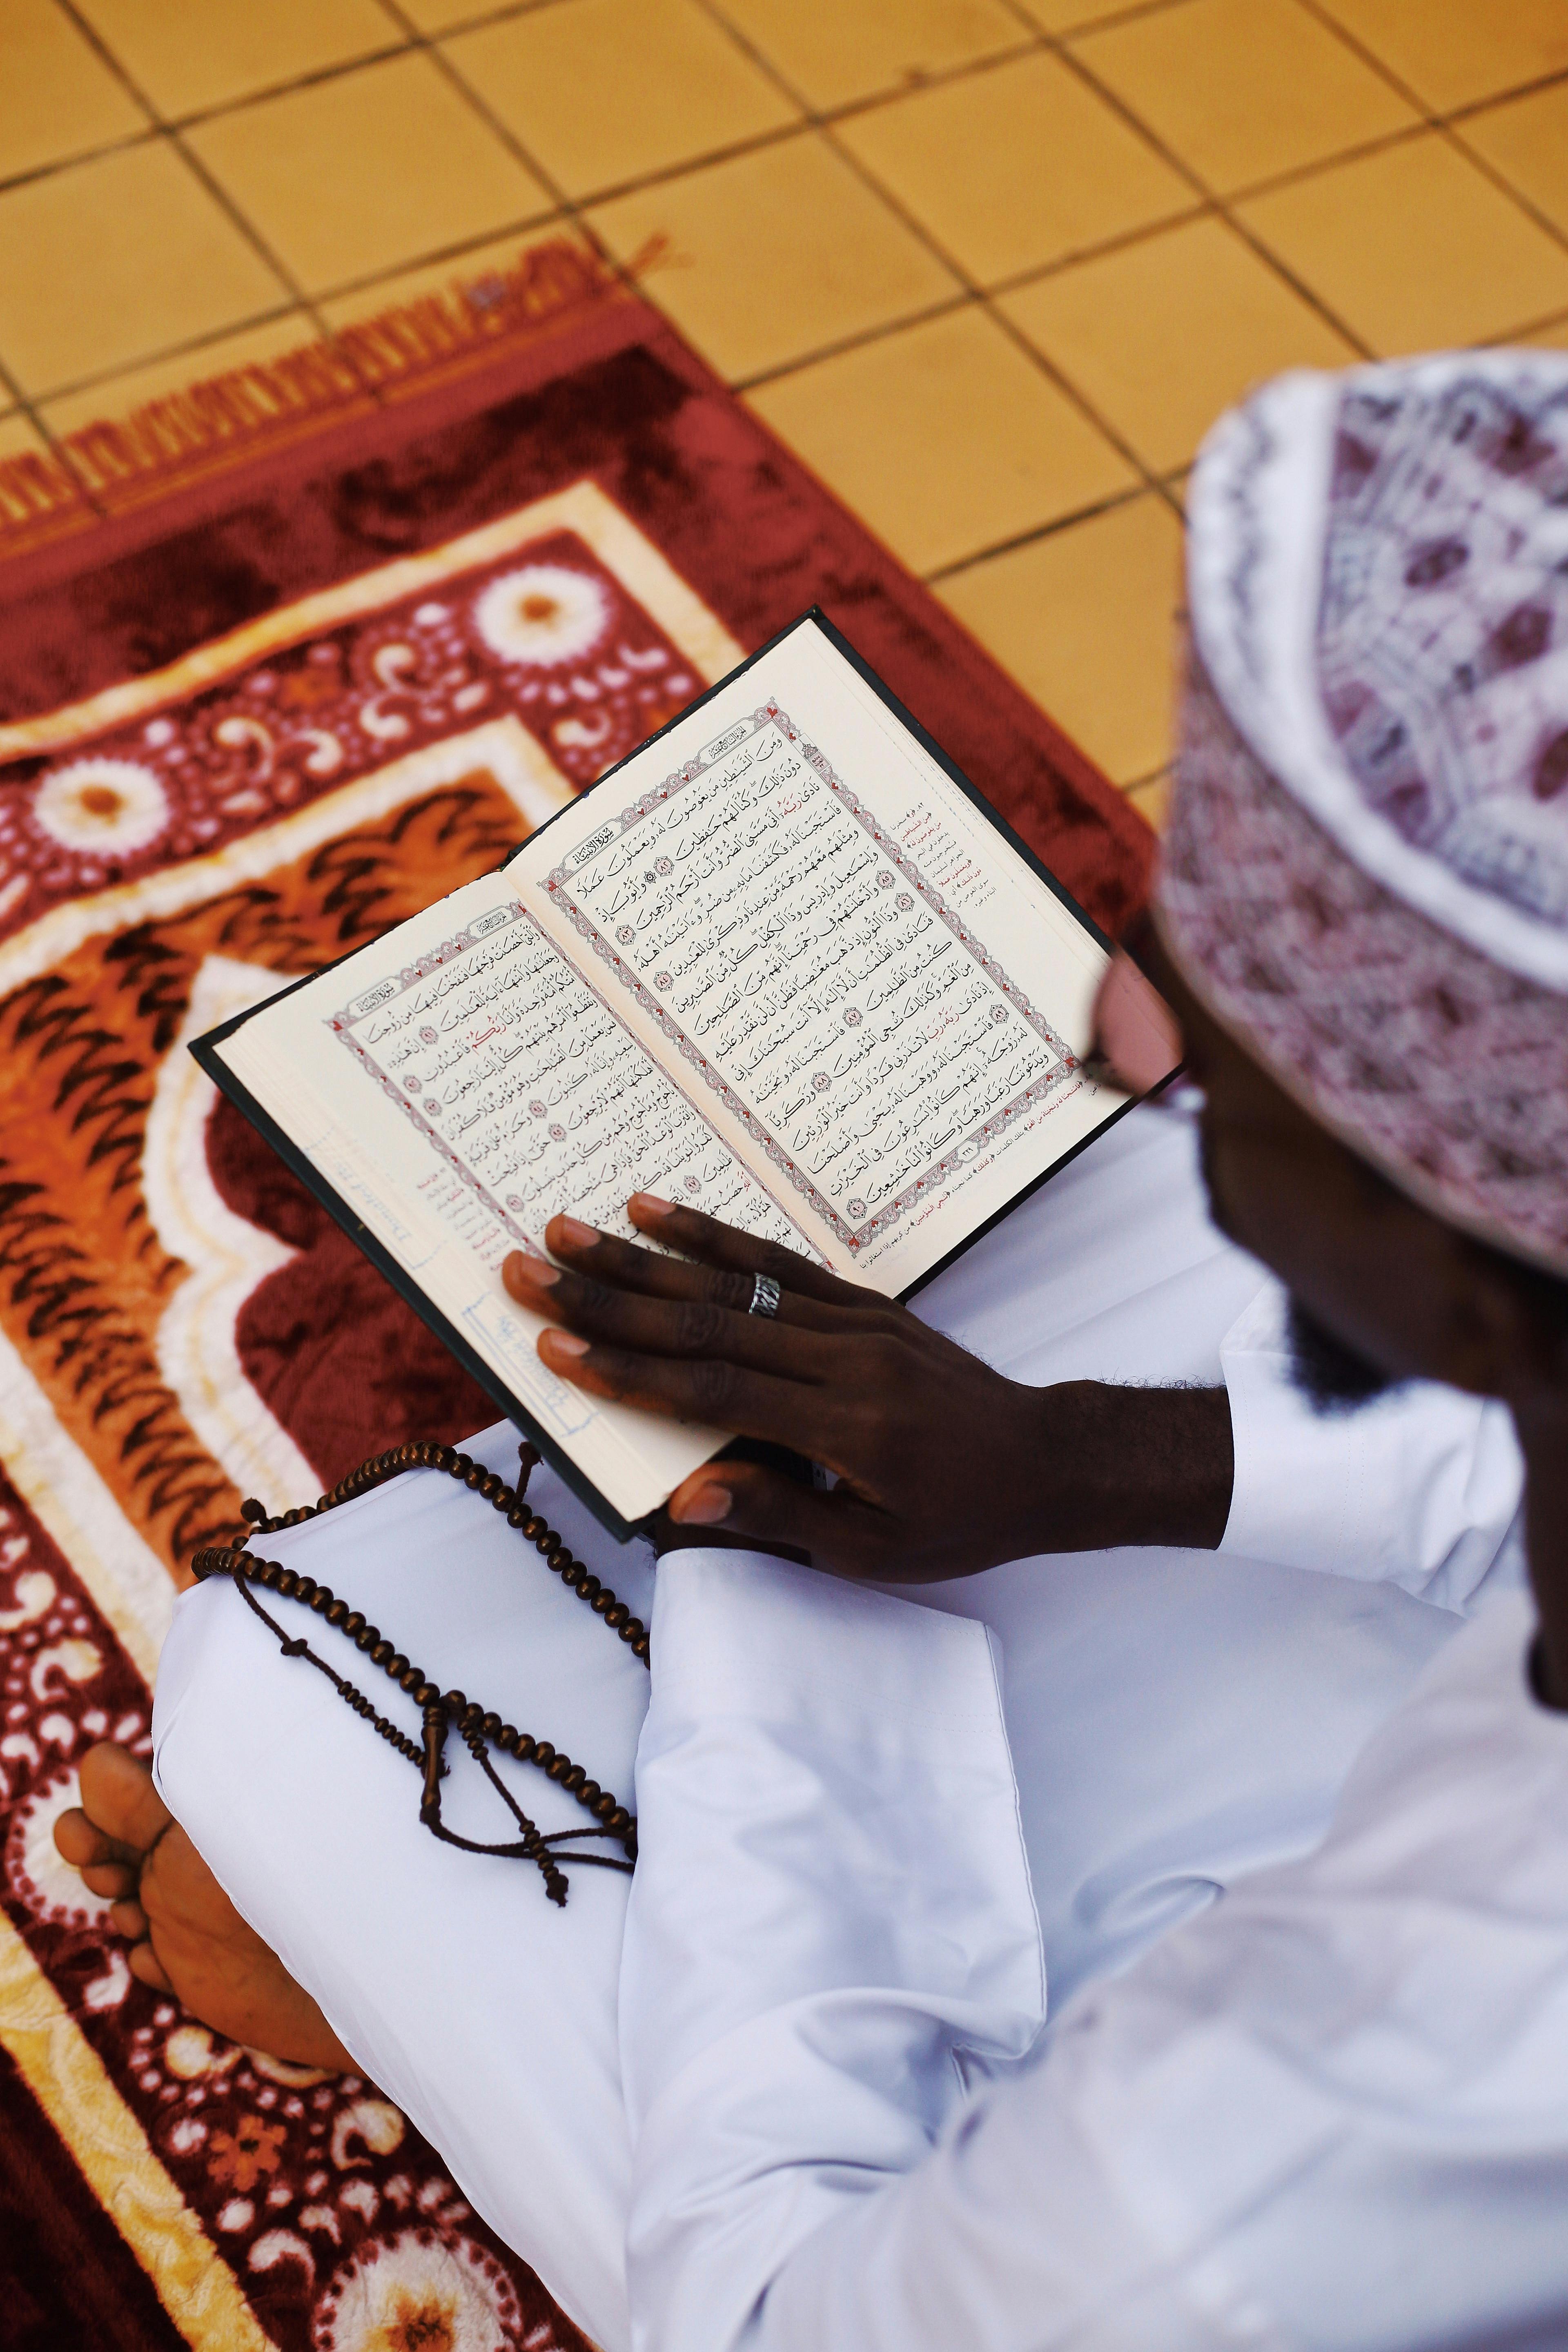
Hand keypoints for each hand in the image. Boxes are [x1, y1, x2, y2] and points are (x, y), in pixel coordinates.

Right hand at [502, 1199, 1232, 1582]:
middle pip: (706, 1323)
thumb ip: (778, 1514)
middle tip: (528, 1267)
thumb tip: (685, 1495)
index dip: (628, 1371)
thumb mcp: (874, 1548)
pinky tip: (656, 1209)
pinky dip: (713, 1235)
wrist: (1047, 1460)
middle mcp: (843, 1360)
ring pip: (731, 1282)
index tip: (555, 1347)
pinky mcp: (861, 1302)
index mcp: (844, 1428)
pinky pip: (776, 1261)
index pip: (713, 1392)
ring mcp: (853, 1320)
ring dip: (642, 1255)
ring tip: (568, 1225)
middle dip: (608, 1297)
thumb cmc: (960, 1518)